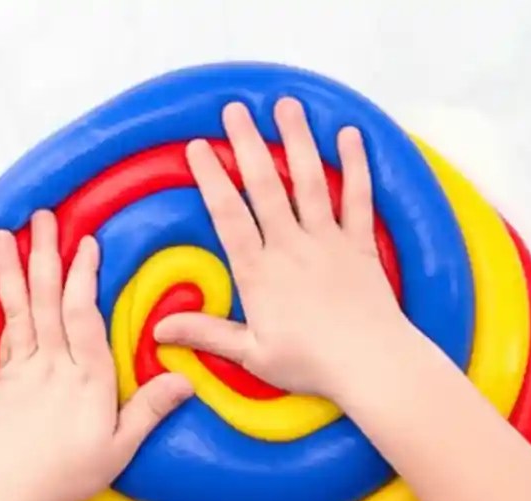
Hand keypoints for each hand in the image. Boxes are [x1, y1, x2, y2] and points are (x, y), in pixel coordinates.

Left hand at [0, 210, 193, 500]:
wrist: (3, 491)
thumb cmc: (64, 475)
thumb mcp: (118, 449)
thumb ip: (149, 411)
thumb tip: (185, 381)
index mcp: (86, 380)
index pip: (84, 316)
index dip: (84, 278)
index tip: (87, 244)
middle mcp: (53, 365)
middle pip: (49, 301)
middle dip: (47, 255)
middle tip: (43, 216)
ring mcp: (24, 369)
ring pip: (21, 309)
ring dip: (13, 268)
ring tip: (2, 235)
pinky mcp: (4, 379)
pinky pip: (6, 332)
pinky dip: (5, 305)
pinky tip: (4, 286)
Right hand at [154, 98, 412, 400]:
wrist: (371, 365)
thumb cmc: (310, 364)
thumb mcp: (250, 354)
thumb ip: (206, 334)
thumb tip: (158, 330)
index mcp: (259, 272)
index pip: (228, 216)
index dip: (212, 178)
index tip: (197, 147)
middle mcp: (291, 247)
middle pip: (265, 186)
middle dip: (247, 144)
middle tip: (233, 110)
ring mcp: (328, 242)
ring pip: (308, 182)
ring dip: (296, 141)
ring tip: (285, 105)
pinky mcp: (360, 246)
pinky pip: (358, 199)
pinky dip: (355, 166)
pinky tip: (350, 135)